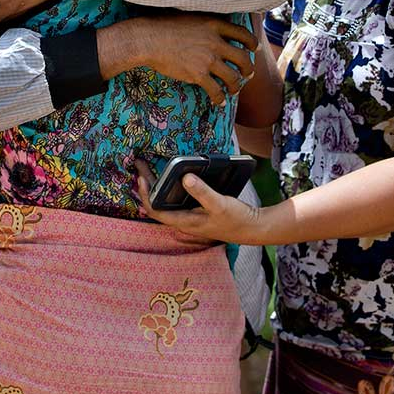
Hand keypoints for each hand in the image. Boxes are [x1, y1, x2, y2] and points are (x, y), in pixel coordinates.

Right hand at [130, 14, 256, 106]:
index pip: (243, 34)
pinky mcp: (198, 74)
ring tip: (234, 90)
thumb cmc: (163, 26)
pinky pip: (216, 90)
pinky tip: (219, 102)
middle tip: (248, 74)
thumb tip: (213, 33)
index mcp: (214, 25)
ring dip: (236, 86)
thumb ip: (206, 26)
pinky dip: (220, 99)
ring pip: (233, 77)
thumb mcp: (190, 18)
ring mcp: (207, 59)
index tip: (255, 49)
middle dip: (249, 69)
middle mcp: (215, 42)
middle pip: (243, 58)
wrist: (148, 39)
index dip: (252, 43)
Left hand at [135, 159, 267, 244]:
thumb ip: (202, 192)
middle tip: (140, 166)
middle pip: (157, 204)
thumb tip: (185, 177)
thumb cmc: (237, 219)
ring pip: (166, 201)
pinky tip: (171, 176)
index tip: (141, 178)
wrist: (253, 228)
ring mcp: (189, 217)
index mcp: (185, 222)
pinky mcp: (196, 212)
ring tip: (148, 168)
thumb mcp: (220, 204)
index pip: (156, 211)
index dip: (146, 195)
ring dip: (157, 185)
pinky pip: (176, 199)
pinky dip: (170, 187)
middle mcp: (184, 221)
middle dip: (148, 185)